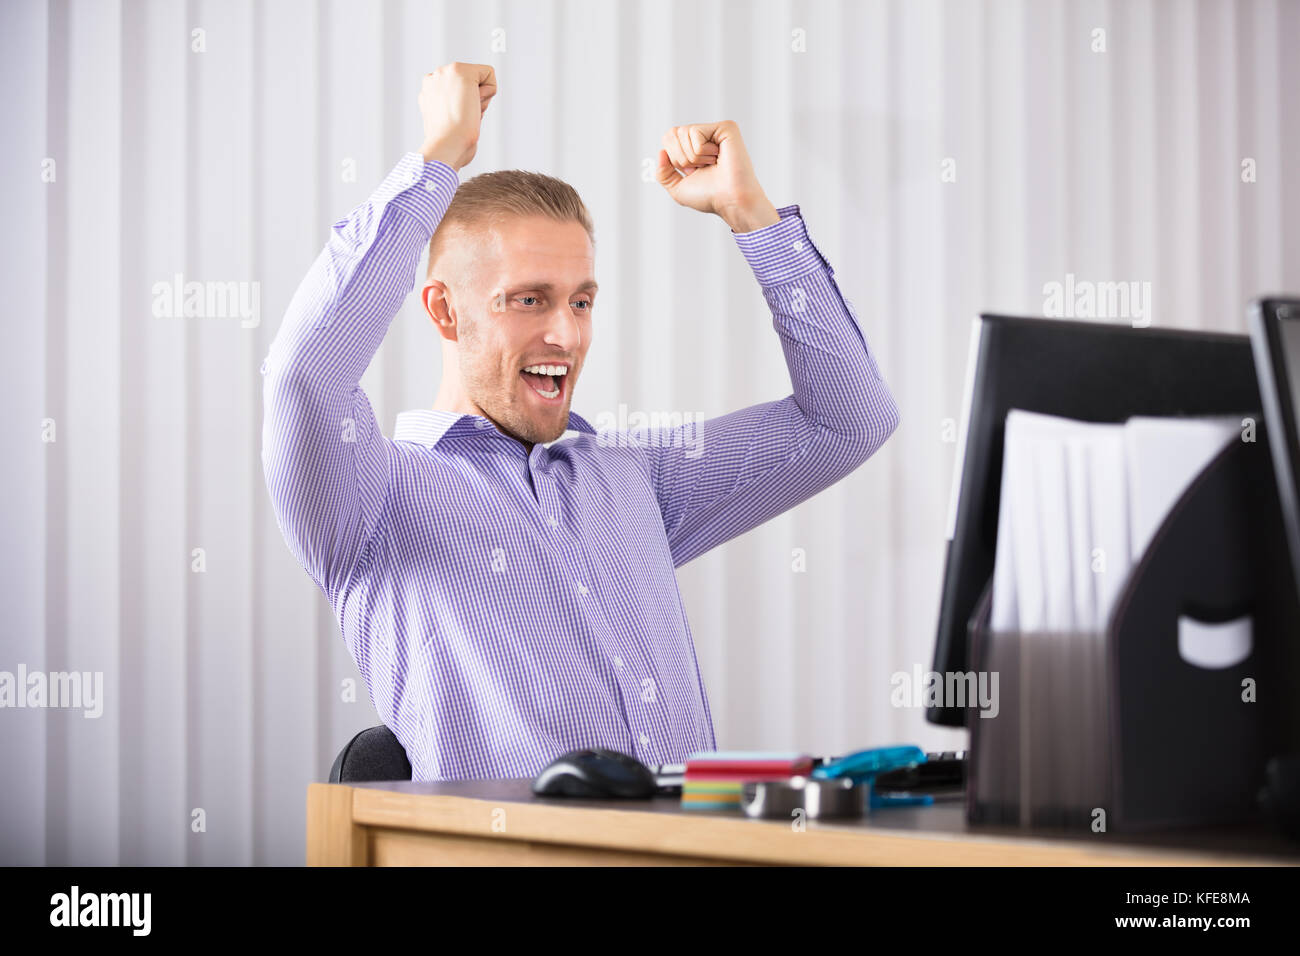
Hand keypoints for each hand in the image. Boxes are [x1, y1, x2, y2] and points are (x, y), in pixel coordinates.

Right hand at [418, 62, 497, 170]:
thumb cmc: (450, 145)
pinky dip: (490, 91)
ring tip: (465, 113)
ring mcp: (445, 72)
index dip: (465, 107)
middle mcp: (434, 77)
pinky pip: (489, 73)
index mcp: (429, 91)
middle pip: (470, 83)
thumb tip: (469, 110)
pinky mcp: (461, 70)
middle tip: (461, 118)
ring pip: (479, 79)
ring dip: (480, 99)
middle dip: (473, 101)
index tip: (456, 120)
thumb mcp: (446, 124)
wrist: (447, 145)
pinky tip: (474, 105)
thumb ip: (452, 110)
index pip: (459, 90)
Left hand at [655, 121, 778, 231]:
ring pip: (683, 133)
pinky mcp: (725, 127)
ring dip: (693, 157)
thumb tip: (661, 151)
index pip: (668, 139)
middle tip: (700, 168)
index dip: (674, 159)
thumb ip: (663, 173)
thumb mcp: (677, 188)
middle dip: (680, 158)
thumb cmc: (710, 196)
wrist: (729, 200)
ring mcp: (715, 131)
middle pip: (671, 133)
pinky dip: (702, 151)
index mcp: (694, 147)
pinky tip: (718, 157)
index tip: (692, 172)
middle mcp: (704, 136)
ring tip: (711, 164)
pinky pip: (695, 132)